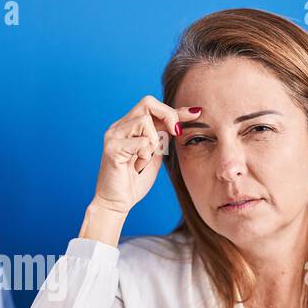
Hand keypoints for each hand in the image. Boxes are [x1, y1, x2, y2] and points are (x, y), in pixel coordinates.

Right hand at [80, 96, 200, 245]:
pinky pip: (141, 142)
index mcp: (128, 127)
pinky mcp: (112, 148)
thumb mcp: (154, 154)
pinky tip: (137, 166)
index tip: (195, 114)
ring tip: (145, 160)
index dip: (176, 110)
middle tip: (176, 132)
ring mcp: (113, 136)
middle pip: (147, 102)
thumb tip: (180, 120)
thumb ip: (163, 137)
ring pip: (145, 121)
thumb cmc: (134, 182)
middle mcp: (118, 127)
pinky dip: (145, 155)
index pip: (153, 108)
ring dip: (154, 142)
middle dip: (168, 115)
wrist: (116, 204)